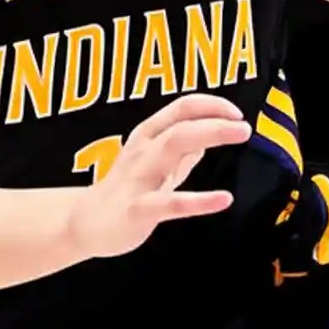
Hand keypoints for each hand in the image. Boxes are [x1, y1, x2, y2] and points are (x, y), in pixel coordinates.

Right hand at [67, 94, 251, 258]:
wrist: (84, 223)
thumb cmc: (123, 192)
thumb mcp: (154, 163)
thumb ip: (182, 151)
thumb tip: (208, 139)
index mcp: (148, 137)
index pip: (182, 107)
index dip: (212, 105)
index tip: (237, 113)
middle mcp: (144, 151)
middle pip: (181, 124)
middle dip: (215, 118)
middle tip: (244, 126)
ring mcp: (140, 178)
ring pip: (173, 147)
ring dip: (209, 136)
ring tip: (239, 136)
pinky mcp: (139, 209)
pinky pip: (171, 202)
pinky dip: (199, 200)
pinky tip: (223, 199)